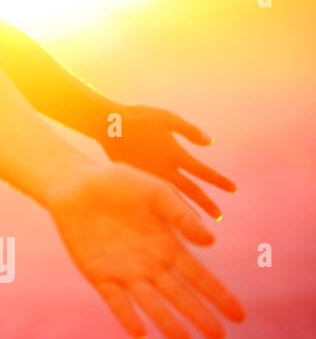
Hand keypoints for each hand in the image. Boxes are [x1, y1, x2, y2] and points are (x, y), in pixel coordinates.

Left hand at [46, 162, 245, 338]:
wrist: (76, 183)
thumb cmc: (118, 183)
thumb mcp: (155, 192)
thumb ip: (181, 215)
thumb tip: (211, 241)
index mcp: (167, 245)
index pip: (199, 276)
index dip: (219, 295)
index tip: (239, 316)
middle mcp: (150, 264)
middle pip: (180, 295)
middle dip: (200, 316)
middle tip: (220, 338)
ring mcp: (124, 271)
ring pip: (152, 303)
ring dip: (168, 323)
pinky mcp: (98, 274)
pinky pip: (116, 300)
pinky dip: (127, 317)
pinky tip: (140, 334)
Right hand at [98, 103, 235, 219]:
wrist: (106, 125)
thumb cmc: (138, 118)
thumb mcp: (167, 117)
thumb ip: (190, 130)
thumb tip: (209, 142)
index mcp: (174, 153)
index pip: (203, 171)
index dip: (219, 180)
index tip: (233, 188)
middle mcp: (163, 168)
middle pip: (190, 191)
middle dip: (206, 204)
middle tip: (219, 216)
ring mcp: (149, 175)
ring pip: (172, 196)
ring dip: (186, 208)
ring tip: (198, 221)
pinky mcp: (136, 177)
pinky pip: (155, 194)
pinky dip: (165, 204)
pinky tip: (169, 210)